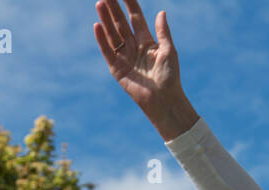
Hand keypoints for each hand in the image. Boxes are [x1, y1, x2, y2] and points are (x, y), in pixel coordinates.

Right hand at [93, 0, 198, 139]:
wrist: (165, 100)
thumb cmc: (170, 77)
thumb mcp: (169, 51)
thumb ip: (163, 32)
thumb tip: (162, 12)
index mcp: (147, 42)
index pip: (135, 18)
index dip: (130, 4)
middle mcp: (134, 47)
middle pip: (121, 23)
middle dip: (113, 8)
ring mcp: (124, 57)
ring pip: (112, 34)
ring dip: (106, 19)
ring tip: (100, 3)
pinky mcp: (117, 68)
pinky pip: (107, 51)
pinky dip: (102, 39)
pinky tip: (97, 25)